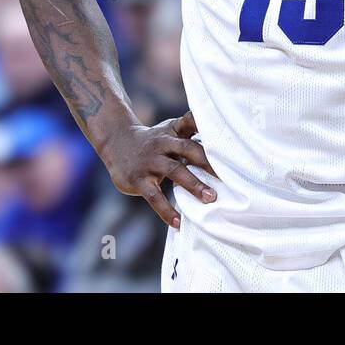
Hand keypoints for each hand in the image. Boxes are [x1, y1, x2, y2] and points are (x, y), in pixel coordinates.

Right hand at [102, 111, 216, 228]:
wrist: (117, 142)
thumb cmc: (154, 140)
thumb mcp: (170, 131)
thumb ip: (191, 136)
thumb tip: (223, 150)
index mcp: (173, 130)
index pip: (191, 121)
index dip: (205, 125)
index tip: (224, 136)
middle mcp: (163, 143)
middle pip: (188, 148)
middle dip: (207, 162)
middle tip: (227, 177)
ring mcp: (150, 161)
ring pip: (174, 170)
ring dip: (194, 185)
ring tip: (210, 198)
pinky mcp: (139, 179)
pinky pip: (154, 196)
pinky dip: (167, 210)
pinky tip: (178, 222)